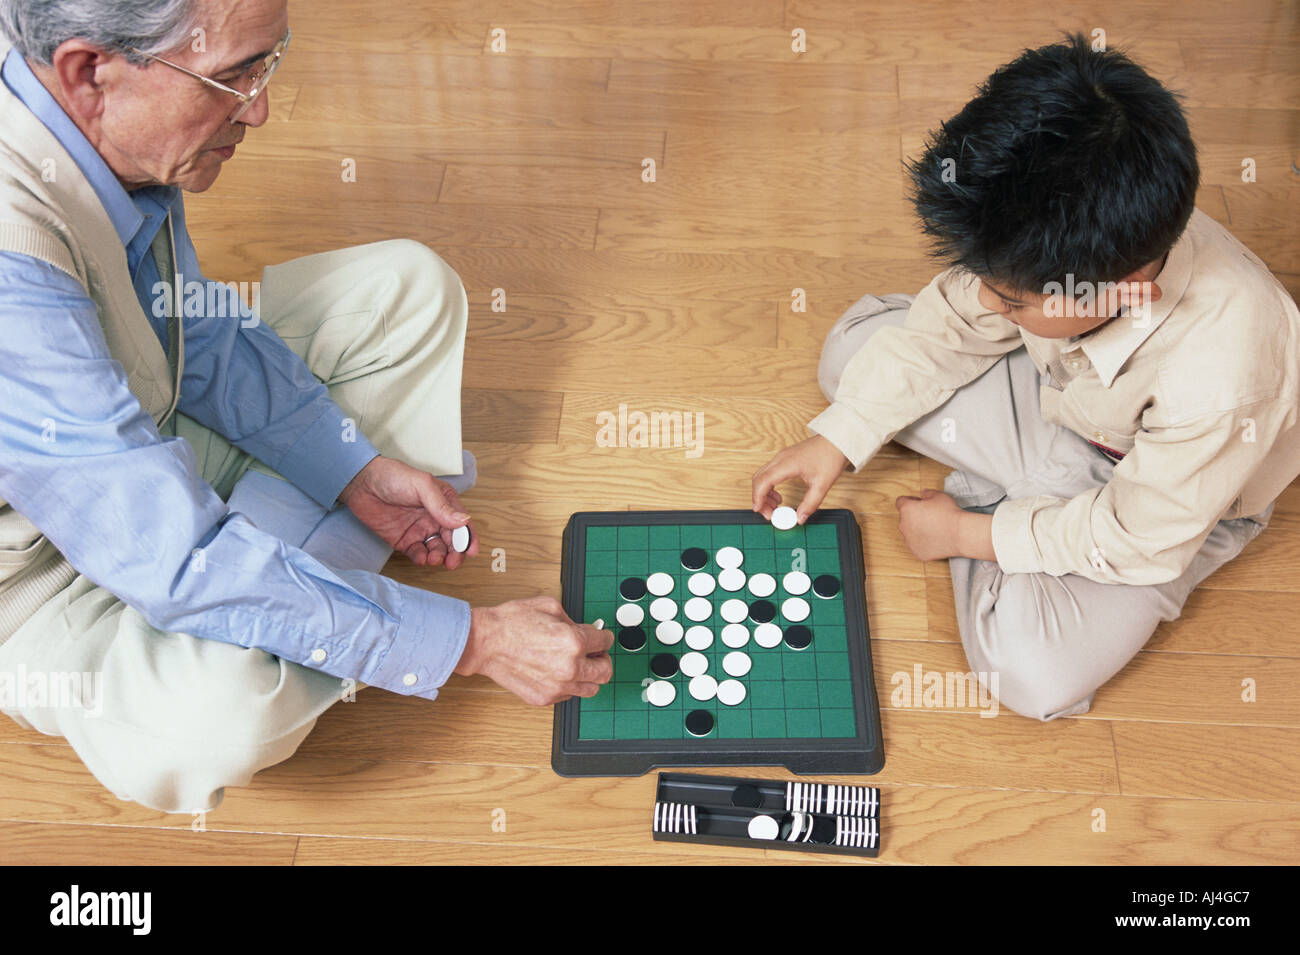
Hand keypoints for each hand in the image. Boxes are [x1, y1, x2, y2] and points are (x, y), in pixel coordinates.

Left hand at [338, 455, 475, 567]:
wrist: (361, 483)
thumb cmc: (393, 476)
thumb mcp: (422, 485)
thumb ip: (442, 505)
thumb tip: (463, 521)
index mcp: (445, 502)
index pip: (462, 523)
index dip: (468, 538)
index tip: (469, 551)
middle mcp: (435, 518)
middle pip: (452, 541)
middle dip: (455, 553)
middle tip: (452, 562)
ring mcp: (419, 530)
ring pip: (437, 549)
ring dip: (439, 557)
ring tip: (434, 558)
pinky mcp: (404, 540)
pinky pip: (418, 553)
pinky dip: (422, 558)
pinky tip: (421, 557)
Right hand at [455, 597, 613, 704]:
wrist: (485, 642)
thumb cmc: (512, 622)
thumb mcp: (550, 606)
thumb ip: (574, 620)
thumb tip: (586, 630)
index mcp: (573, 642)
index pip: (604, 643)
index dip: (603, 637)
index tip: (600, 637)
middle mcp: (569, 667)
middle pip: (605, 672)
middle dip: (603, 659)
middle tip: (595, 654)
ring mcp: (557, 686)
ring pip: (590, 689)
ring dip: (589, 676)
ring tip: (577, 665)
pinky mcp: (545, 698)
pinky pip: (568, 695)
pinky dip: (568, 685)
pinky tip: (558, 672)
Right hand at [752, 434, 849, 522]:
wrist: (837, 441)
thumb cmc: (830, 456)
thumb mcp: (822, 485)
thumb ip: (810, 504)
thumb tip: (800, 518)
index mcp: (787, 464)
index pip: (763, 481)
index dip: (758, 497)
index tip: (758, 510)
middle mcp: (780, 459)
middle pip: (758, 479)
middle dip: (759, 498)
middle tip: (769, 513)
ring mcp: (781, 457)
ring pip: (762, 475)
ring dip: (763, 492)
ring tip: (775, 506)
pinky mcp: (785, 458)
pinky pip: (768, 472)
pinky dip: (769, 486)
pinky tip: (778, 496)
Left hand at [895, 488, 966, 560]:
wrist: (960, 534)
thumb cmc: (949, 513)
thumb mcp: (939, 496)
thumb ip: (927, 493)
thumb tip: (923, 494)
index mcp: (906, 509)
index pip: (901, 502)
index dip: (910, 500)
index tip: (919, 503)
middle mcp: (903, 525)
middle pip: (905, 518)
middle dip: (914, 516)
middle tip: (929, 516)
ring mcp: (909, 541)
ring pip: (910, 533)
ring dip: (917, 530)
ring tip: (933, 528)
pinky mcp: (917, 552)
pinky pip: (917, 546)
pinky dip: (923, 543)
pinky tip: (935, 539)